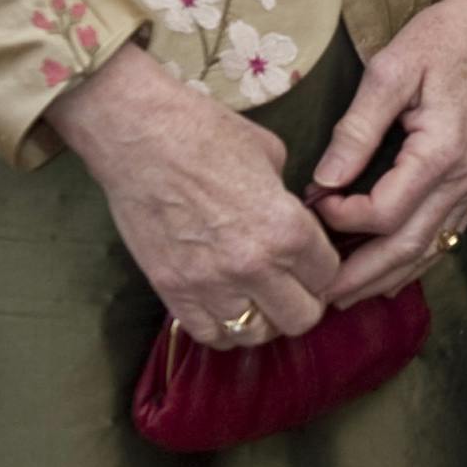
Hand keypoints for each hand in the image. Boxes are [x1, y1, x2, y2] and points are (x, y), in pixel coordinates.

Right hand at [42, 38, 342, 345]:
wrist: (138, 135)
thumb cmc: (205, 132)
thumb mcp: (270, 154)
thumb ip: (288, 198)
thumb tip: (294, 216)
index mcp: (287, 229)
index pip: (328, 275)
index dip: (323, 267)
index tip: (312, 260)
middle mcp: (254, 266)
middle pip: (302, 317)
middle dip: (303, 300)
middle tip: (291, 283)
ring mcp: (210, 284)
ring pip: (256, 334)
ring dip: (263, 317)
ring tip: (256, 296)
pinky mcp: (172, 290)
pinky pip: (209, 335)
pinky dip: (222, 327)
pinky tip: (223, 305)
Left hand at [307, 0, 466, 308]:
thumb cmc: (439, 41)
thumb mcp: (389, 71)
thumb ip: (356, 129)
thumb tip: (324, 180)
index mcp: (440, 153)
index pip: (386, 212)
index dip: (344, 219)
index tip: (313, 204)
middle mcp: (463, 180)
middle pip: (409, 247)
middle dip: (363, 275)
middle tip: (321, 294)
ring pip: (430, 250)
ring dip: (388, 276)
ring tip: (347, 293)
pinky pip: (443, 236)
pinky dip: (413, 260)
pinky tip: (387, 271)